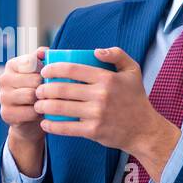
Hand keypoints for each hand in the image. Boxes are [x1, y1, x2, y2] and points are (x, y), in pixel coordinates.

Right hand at [0, 46, 49, 146]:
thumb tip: (45, 51)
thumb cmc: (37, 91)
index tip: (48, 76)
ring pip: (31, 95)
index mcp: (12, 65)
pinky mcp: (6, 113)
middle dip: (46, 87)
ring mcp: (3, 96)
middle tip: (51, 92)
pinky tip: (40, 113)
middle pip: (34, 79)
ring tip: (46, 102)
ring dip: (43, 100)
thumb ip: (42, 59)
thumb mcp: (40, 72)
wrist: (29, 120)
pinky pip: (30, 112)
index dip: (45, 70)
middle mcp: (4, 79)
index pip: (33, 62)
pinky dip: (39, 113)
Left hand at [35, 47, 180, 182]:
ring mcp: (96, 114)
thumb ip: (117, 54)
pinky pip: (67, 127)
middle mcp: (101, 95)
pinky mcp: (93, 131)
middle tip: (38, 90)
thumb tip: (95, 51)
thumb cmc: (135, 98)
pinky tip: (45, 123)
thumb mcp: (133, 71)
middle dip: (44, 89)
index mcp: (107, 78)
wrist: (144, 129)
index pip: (72, 69)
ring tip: (38, 105)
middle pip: (62, 88)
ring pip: (60, 107)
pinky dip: (52, 126)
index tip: (45, 72)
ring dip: (43, 106)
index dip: (53, 69)